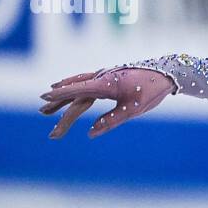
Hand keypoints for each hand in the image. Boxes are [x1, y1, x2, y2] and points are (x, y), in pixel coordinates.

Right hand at [39, 66, 173, 138]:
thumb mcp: (132, 109)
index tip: (43, 97)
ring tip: (46, 107)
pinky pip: (85, 83)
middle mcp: (101, 78)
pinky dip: (72, 87)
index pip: (76, 90)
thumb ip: (110, 121)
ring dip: (62, 96)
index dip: (59, 95)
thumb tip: (89, 133)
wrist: (166, 73)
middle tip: (42, 115)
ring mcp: (104, 77)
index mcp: (105, 84)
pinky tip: (67, 89)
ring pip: (77, 88)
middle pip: (75, 94)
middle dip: (58, 105)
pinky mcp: (108, 78)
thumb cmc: (150, 91)